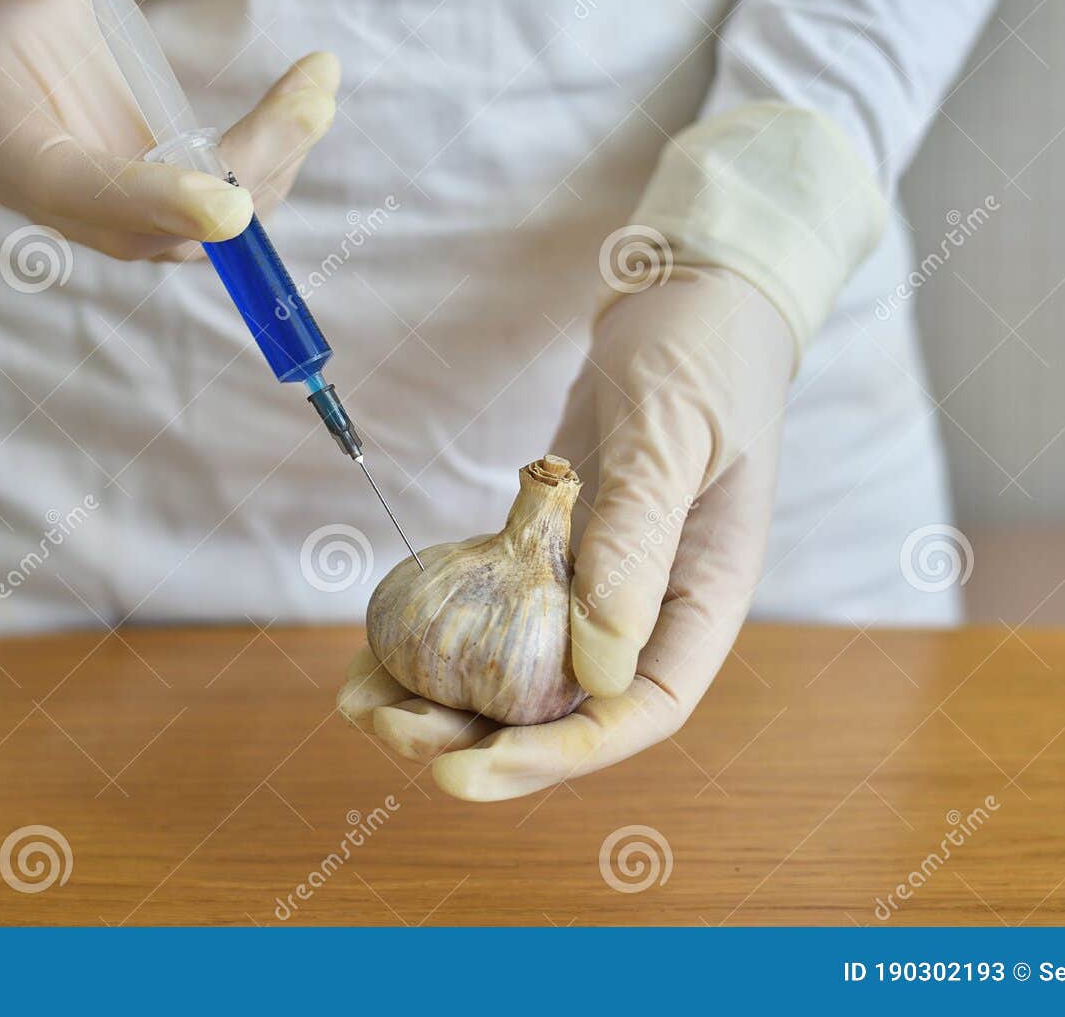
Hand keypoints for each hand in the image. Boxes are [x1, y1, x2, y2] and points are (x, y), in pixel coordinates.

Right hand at [0, 0, 336, 261]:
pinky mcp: (147, 198)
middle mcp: (51, 196)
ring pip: (198, 232)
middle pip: (154, 227)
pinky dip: (268, 163)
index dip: (149, 200)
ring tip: (318, 86)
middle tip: (312, 102)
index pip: (72, 188)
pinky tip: (305, 103)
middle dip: (245, 173)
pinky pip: (215, 208)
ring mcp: (104, 208)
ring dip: (272, 165)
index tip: (226, 207)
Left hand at [339, 266, 791, 799]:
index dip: (560, 754)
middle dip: (479, 737)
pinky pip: (487, 612)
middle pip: (565, 707)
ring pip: (516, 670)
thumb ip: (638, 541)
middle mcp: (647, 608)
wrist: (683, 296)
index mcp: (701, 599)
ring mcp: (592, 583)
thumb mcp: (673, 437)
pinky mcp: (544, 552)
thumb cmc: (701, 357)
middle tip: (394, 735)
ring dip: (441, 700)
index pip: (639, 708)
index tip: (473, 767)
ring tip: (362, 706)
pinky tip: (370, 655)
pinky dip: (432, 636)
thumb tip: (594, 669)